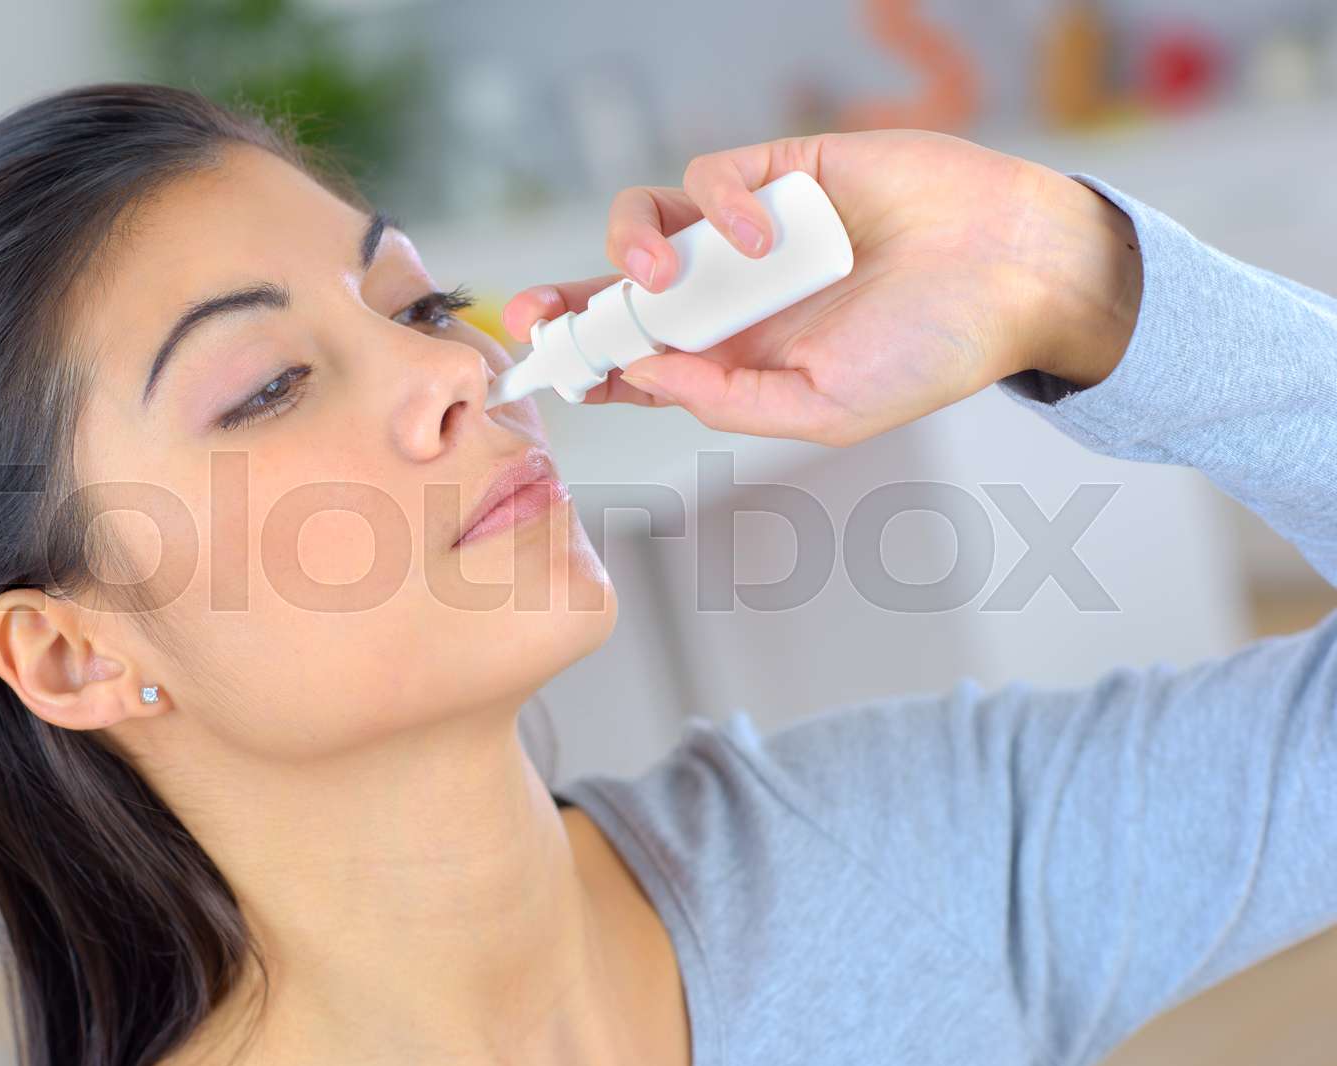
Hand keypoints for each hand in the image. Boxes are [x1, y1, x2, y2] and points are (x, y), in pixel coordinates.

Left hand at [502, 131, 1142, 445]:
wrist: (1014, 272)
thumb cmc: (930, 352)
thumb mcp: (824, 408)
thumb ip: (729, 399)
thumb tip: (642, 372)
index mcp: (736, 357)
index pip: (638, 360)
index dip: (586, 363)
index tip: (542, 372)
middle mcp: (731, 296)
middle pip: (621, 293)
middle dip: (569, 303)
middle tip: (537, 318)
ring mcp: (750, 234)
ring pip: (649, 224)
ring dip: (629, 250)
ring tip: (654, 279)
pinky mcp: (778, 173)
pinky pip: (714, 179)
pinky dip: (722, 205)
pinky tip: (761, 235)